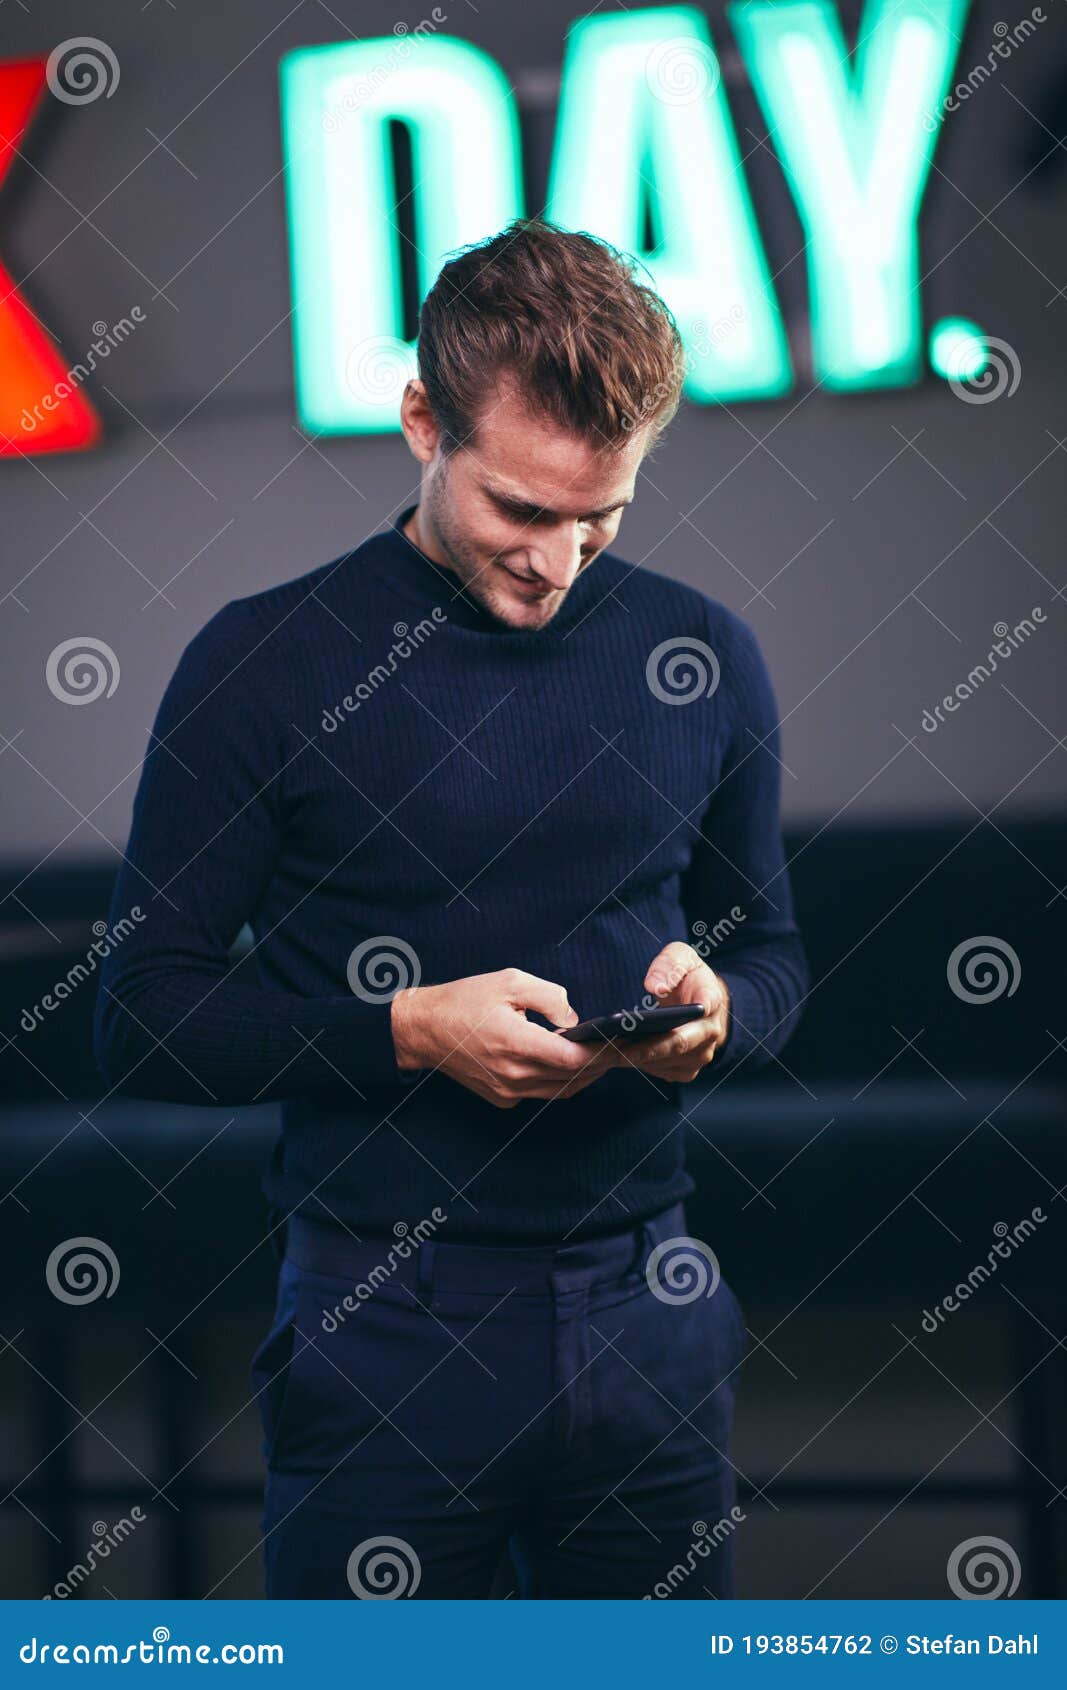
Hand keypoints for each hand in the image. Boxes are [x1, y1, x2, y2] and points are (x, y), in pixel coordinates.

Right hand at [390, 967, 618, 1108]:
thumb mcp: (509, 981)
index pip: (572, 1058)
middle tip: (623, 1049)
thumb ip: (549, 997)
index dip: (601, 1052)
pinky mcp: (502, 1097)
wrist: (424, 1030)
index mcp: (516, 1043)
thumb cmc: (464, 1001)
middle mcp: (513, 1074)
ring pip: (560, 1091)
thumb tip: (573, 1019)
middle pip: (572, 1077)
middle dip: (601, 1064)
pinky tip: (568, 1064)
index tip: (620, 1042)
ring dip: (584, 1077)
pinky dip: (561, 1081)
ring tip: (604, 1058)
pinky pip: (541, 1093)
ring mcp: (507, 1090)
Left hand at [621, 942, 730, 1082]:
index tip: (648, 1016)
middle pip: (677, 1044)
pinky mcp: (686, 1070)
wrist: (701, 1003)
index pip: (704, 1005)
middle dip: (645, 1048)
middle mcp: (711, 1032)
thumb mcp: (682, 957)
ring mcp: (700, 1055)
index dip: (684, 1013)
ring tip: (605, 1052)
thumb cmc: (688, 978)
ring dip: (637, 1059)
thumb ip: (670, 964)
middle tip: (612, 1047)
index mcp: (711, 999)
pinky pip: (660, 1070)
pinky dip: (638, 1064)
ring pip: (666, 1061)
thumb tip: (654, 987)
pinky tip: (615, 1056)